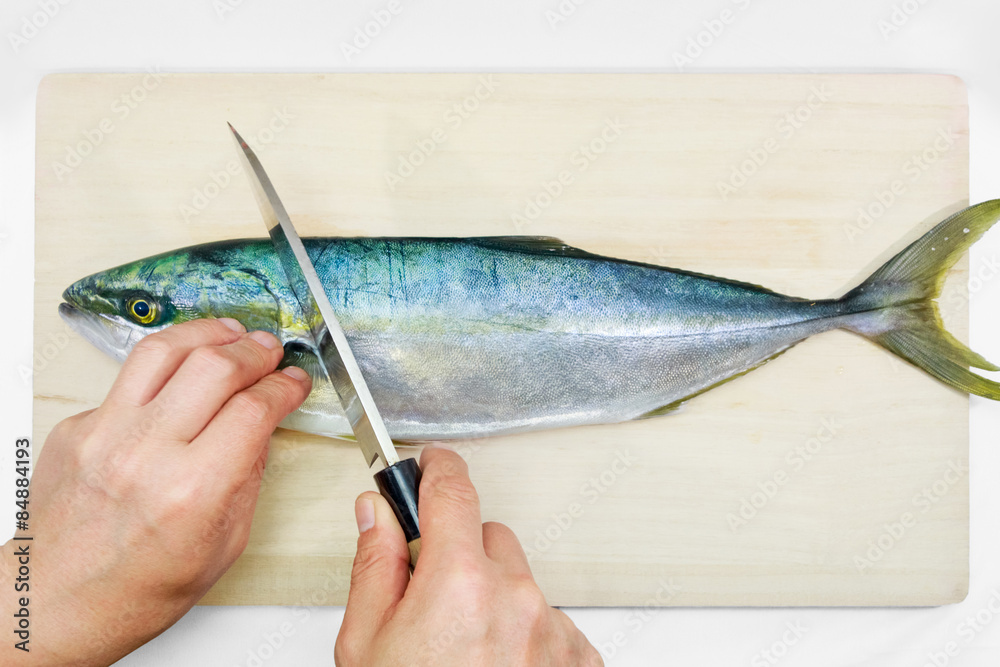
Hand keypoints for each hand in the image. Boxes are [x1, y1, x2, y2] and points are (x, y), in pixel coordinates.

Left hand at [0, 318, 310, 665]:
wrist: (58, 603)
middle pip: (215, 366)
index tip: (293, 382)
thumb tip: (263, 423)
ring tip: (230, 334)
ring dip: (207, 333)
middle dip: (254, 351)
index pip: (254, 409)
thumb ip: (249, 476)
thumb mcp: (225, 543)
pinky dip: (164, 369)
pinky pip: (127, 379)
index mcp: (192, 492)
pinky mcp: (76, 427)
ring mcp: (103, 435)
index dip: (284, 387)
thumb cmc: (139, 587)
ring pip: (163, 350)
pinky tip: (182, 375)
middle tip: (269, 352)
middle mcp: (145, 455)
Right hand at [335, 446, 602, 665]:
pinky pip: (550, 620)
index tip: (430, 462)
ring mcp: (554, 630)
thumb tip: (376, 513)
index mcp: (460, 583)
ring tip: (466, 655)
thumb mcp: (366, 645)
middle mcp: (517, 598)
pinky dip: (526, 634)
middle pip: (490, 538)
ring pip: (521, 582)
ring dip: (496, 601)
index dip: (436, 467)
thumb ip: (375, 566)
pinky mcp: (579, 658)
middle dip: (461, 556)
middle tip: (433, 602)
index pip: (453, 489)